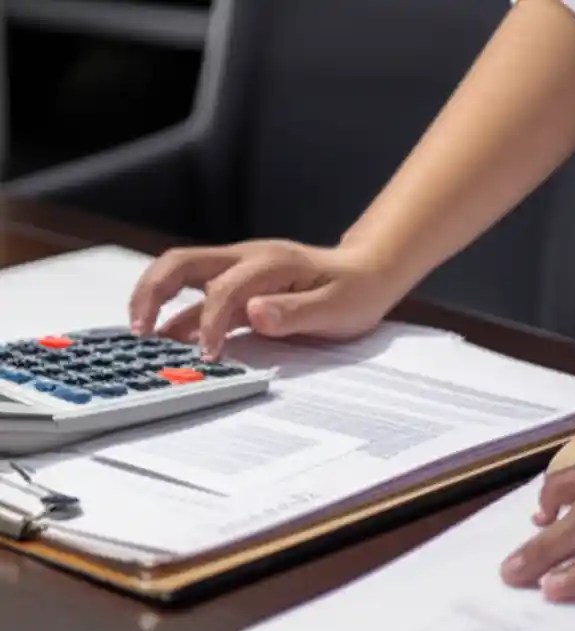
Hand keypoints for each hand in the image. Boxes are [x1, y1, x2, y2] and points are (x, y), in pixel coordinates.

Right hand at [129, 240, 398, 358]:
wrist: (368, 274)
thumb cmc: (355, 291)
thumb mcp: (336, 307)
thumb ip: (296, 312)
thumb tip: (255, 313)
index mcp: (269, 262)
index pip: (223, 288)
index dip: (211, 323)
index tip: (209, 356)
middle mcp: (245, 260)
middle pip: (181, 263)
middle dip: (151, 292)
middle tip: (137, 330)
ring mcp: (238, 273)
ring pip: (181, 277)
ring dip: (156, 302)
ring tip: (140, 340)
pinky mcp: (237, 290)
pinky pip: (198, 298)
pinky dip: (178, 318)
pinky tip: (168, 343)